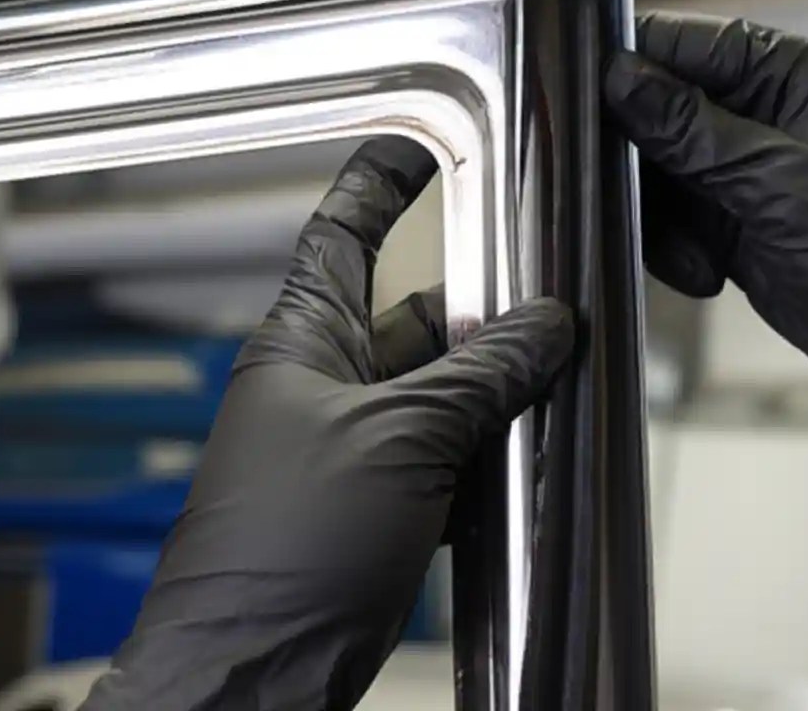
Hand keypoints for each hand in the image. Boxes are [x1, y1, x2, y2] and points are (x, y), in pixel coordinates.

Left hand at [80, 138, 573, 709]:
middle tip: (546, 309)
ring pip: (441, 392)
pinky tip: (522, 459)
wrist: (259, 672)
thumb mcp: (401, 439)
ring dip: (492, 392)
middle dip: (481, 316)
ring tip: (548, 385)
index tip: (421, 149)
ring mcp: (355, 448)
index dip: (382, 186)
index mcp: (303, 343)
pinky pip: (446, 455)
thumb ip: (481, 374)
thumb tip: (545, 325)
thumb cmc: (285, 550)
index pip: (343, 237)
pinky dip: (485, 453)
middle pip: (418, 320)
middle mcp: (326, 387)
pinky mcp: (380, 503)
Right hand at [604, 14, 807, 433]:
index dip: (634, 70)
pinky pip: (668, 219)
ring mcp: (743, 168)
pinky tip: (707, 275)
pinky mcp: (730, 218)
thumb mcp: (778, 185)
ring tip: (696, 258)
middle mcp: (762, 111)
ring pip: (654, 172)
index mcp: (789, 74)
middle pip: (657, 111)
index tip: (592, 107)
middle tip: (637, 204)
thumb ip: (693, 133)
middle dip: (643, 165)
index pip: (688, 45)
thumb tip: (623, 80)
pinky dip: (673, 250)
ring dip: (659, 221)